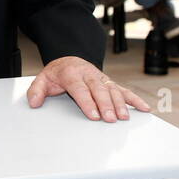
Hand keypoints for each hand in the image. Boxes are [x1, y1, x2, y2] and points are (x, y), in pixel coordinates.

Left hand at [27, 56, 149, 121]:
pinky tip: (144, 108)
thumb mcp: (42, 79)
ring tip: (124, 117)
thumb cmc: (57, 73)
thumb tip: (34, 103)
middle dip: (106, 105)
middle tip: (110, 119)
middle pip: (99, 90)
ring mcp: (101, 78)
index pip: (80, 89)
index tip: (93, 115)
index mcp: (71, 74)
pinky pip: (124, 90)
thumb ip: (36, 91)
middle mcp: (89, 75)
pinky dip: (134, 99)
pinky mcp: (109, 82)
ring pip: (113, 90)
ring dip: (120, 103)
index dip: (87, 102)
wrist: (69, 59)